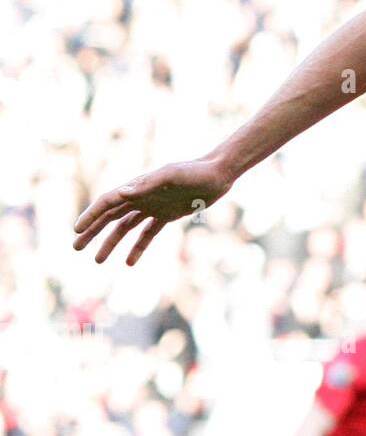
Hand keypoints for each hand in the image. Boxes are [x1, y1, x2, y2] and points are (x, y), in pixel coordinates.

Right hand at [72, 157, 233, 265]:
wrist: (218, 175)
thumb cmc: (195, 172)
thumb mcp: (172, 176)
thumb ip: (147, 184)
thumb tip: (122, 192)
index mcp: (138, 187)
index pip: (108, 202)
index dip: (91, 216)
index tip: (77, 231)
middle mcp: (142, 197)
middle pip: (111, 216)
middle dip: (93, 231)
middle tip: (76, 247)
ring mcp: (154, 206)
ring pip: (126, 227)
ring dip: (111, 242)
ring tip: (97, 260)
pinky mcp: (168, 215)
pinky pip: (148, 234)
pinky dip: (138, 247)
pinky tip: (129, 262)